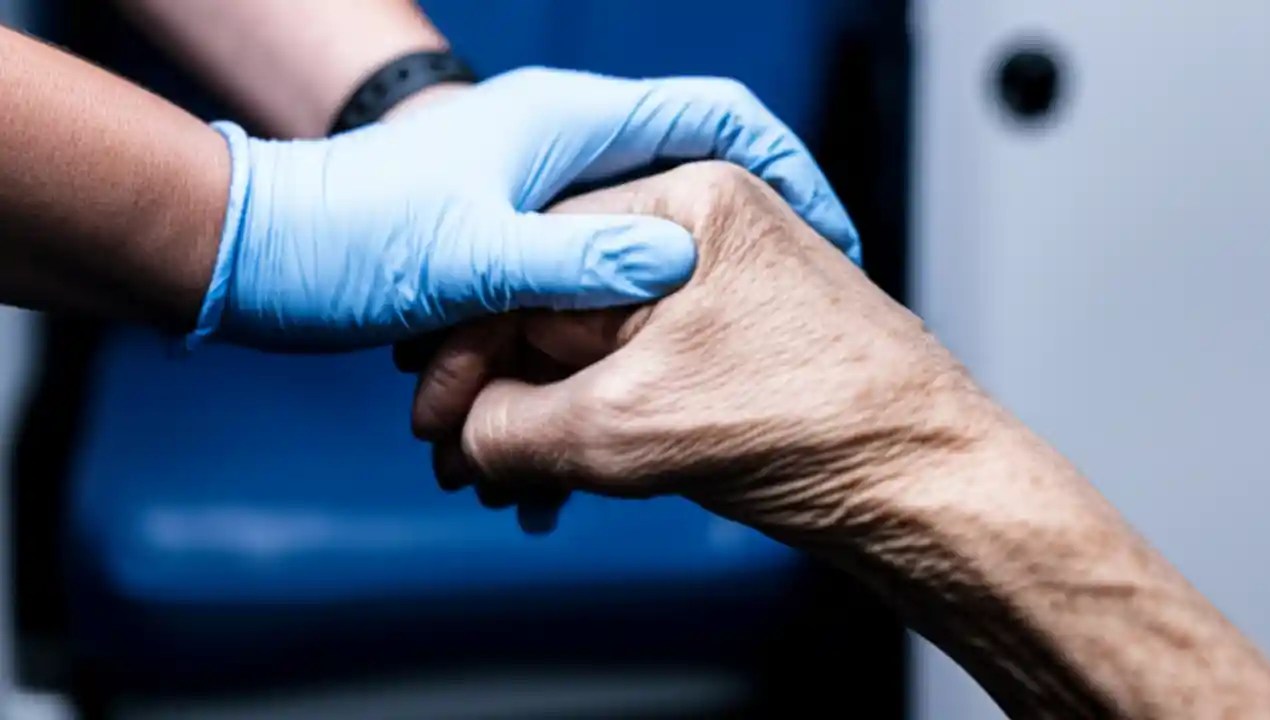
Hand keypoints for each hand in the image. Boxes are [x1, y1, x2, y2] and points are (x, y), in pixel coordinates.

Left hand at [193, 67, 858, 349]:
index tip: (834, 236)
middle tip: (798, 309)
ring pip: (648, 238)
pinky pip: (601, 277)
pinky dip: (627, 324)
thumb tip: (677, 265)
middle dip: (752, 241)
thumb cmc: (353, 234)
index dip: (791, 166)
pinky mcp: (520, 241)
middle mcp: (568, 149)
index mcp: (572, 123)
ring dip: (687, 296)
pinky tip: (636, 380)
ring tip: (728, 360)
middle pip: (697, 178)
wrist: (269, 250)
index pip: (718, 114)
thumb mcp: (469, 252)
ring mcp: (546, 195)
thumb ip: (572, 260)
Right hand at [409, 160, 979, 534]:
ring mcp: (721, 292)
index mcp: (684, 208)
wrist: (926, 486)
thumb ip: (514, 429)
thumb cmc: (821, 429)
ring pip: (594, 352)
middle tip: (465, 462)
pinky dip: (593, 431)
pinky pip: (635, 376)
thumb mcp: (625, 429)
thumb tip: (464, 436)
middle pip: (559, 309)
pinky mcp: (732, 347)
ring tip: (513, 488)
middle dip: (503, 397)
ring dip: (543, 426)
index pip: (533, 264)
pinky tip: (561, 484)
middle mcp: (704, 235)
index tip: (433, 414)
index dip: (467, 348)